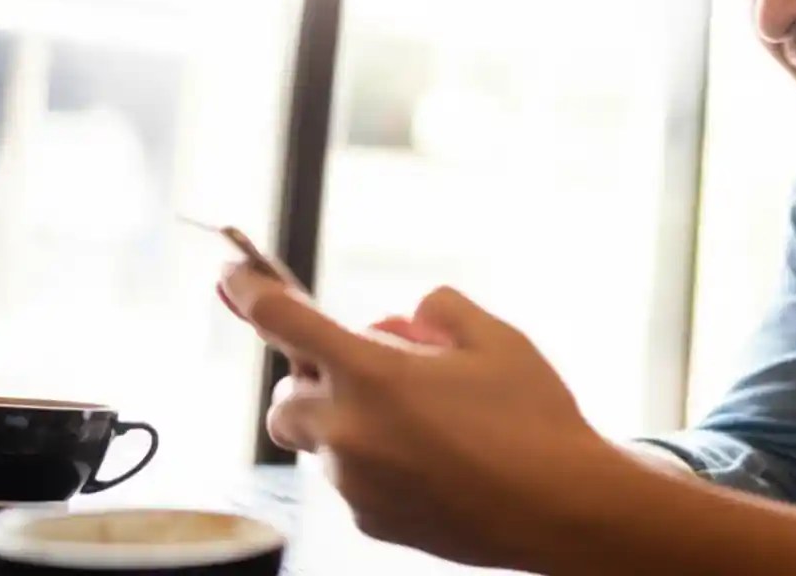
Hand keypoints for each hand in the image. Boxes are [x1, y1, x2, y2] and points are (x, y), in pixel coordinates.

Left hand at [218, 264, 613, 567]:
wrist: (562, 508)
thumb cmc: (533, 419)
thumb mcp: (496, 336)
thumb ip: (437, 310)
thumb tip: (403, 324)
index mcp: (372, 374)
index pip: (283, 320)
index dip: (250, 290)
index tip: (233, 274)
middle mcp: (349, 430)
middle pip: (286, 395)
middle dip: (314, 377)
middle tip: (375, 367)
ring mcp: (355, 483)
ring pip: (320, 440)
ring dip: (348, 419)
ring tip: (421, 420)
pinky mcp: (370, 521)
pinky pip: (351, 479)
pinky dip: (374, 460)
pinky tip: (433, 459)